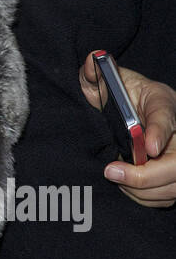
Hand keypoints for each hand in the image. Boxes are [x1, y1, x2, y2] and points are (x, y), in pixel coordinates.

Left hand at [80, 52, 175, 207]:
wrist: (132, 109)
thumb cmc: (121, 95)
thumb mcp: (107, 80)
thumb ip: (97, 75)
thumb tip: (92, 62)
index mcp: (163, 100)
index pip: (167, 116)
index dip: (159, 133)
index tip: (147, 148)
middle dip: (145, 175)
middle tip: (110, 170)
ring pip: (172, 186)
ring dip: (140, 188)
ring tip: (115, 175)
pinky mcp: (175, 177)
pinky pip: (166, 197)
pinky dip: (144, 197)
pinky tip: (126, 183)